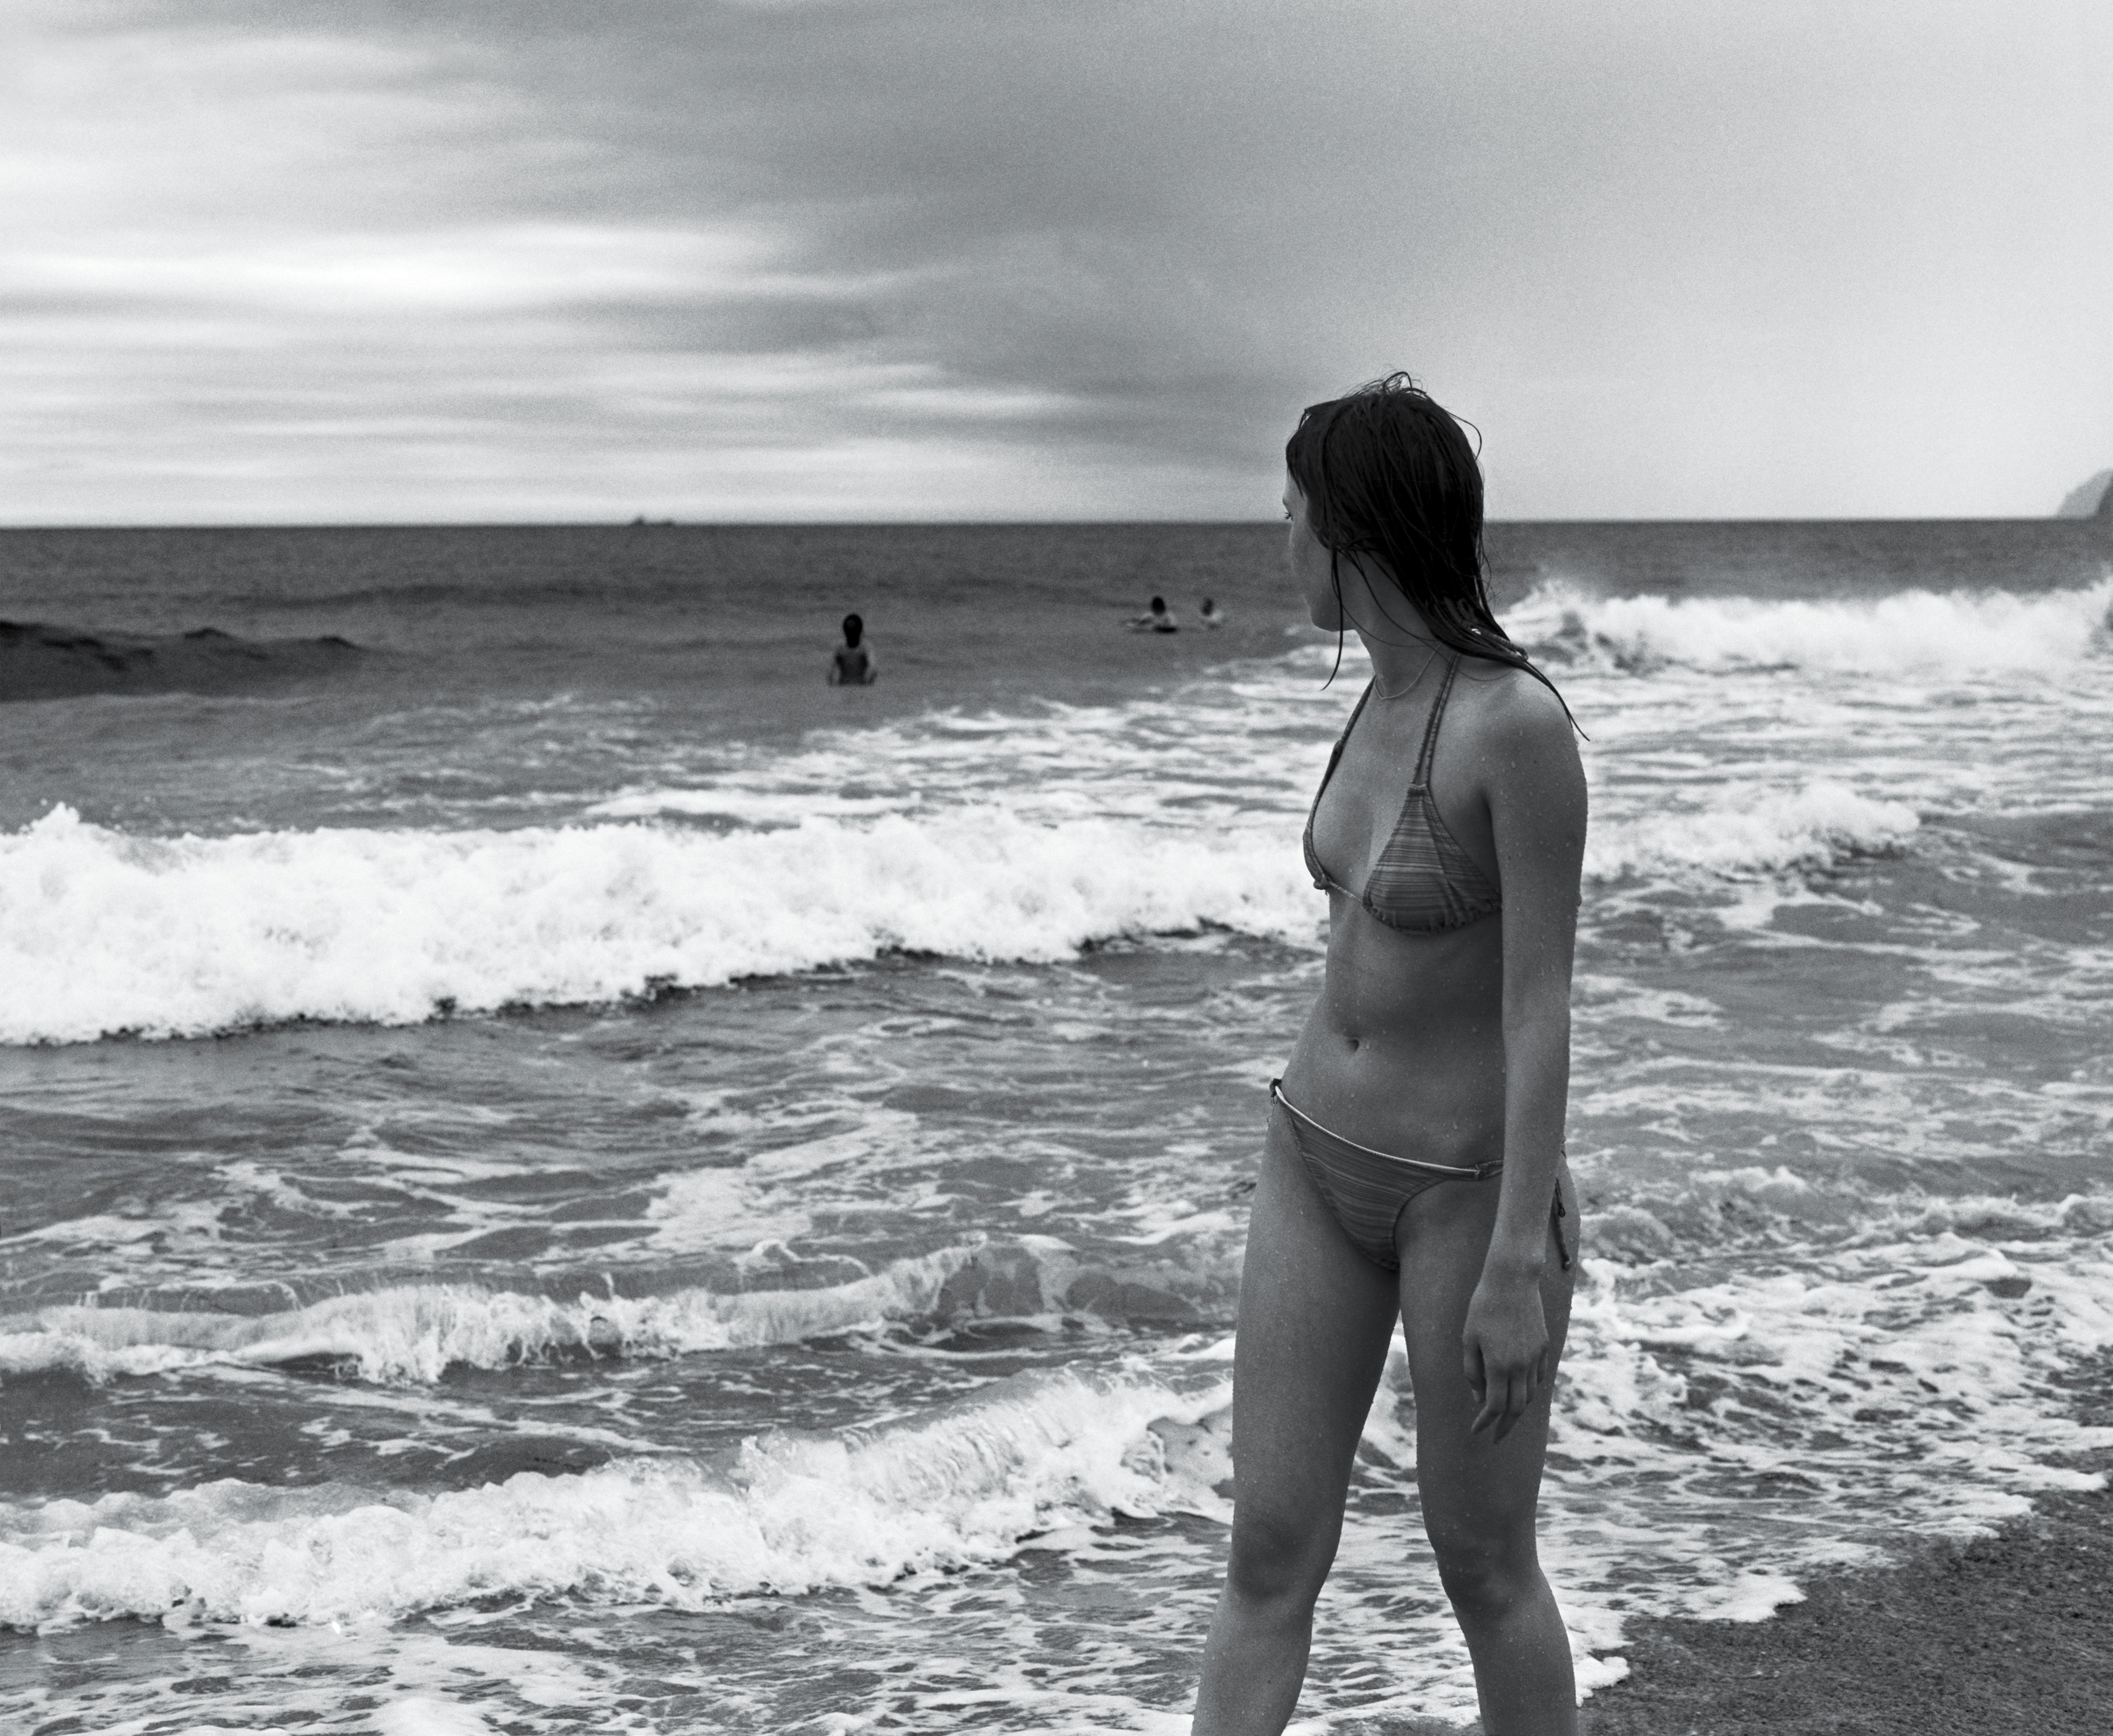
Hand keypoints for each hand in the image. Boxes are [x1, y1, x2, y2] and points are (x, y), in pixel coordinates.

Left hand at [1461, 1270, 1550, 1442]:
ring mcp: (1537, 1356)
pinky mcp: (1545, 1347)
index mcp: (1500, 1365)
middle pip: (1518, 1408)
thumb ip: (1473, 1372)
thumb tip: (1479, 1399)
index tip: (1477, 1432)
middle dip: (1505, 1426)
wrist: (1513, 1280)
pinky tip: (1519, 1389)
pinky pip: (1539, 1377)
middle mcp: (1522, 1365)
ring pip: (1531, 1394)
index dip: (1485, 1423)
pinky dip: (1529, 1389)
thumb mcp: (1469, 1339)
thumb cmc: (1483, 1307)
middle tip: (1495, 1437)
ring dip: (1518, 1408)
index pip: (1495, 1407)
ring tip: (1504, 1414)